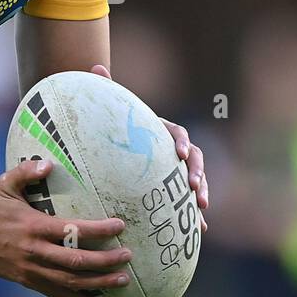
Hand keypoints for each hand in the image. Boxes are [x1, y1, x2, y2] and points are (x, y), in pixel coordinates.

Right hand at [0, 158, 133, 296]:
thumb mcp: (5, 183)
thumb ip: (27, 171)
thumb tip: (49, 162)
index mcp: (33, 227)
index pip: (72, 231)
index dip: (98, 230)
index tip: (119, 226)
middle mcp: (35, 252)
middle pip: (76, 261)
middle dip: (105, 261)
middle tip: (128, 257)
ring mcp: (31, 270)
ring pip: (70, 282)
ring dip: (99, 284)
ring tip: (123, 281)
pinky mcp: (28, 282)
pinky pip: (57, 294)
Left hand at [90, 64, 207, 232]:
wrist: (120, 149)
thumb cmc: (116, 130)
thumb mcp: (111, 112)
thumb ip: (106, 90)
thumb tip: (94, 66)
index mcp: (161, 130)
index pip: (178, 132)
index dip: (182, 142)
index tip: (179, 155)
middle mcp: (174, 149)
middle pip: (195, 157)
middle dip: (198, 171)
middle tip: (194, 187)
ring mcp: (178, 169)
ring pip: (198, 179)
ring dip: (202, 192)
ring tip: (201, 208)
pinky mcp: (177, 189)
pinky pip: (190, 201)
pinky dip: (195, 215)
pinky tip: (199, 231)